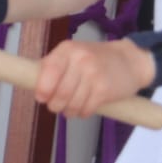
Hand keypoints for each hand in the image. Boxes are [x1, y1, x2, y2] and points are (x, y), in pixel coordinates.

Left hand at [34, 38, 154, 118]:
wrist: (129, 60)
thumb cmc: (96, 58)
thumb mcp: (73, 53)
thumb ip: (54, 65)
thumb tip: (32, 81)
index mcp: (67, 50)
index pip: (48, 70)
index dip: (42, 88)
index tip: (41, 98)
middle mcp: (80, 60)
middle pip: (59, 92)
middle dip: (55, 105)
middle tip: (56, 107)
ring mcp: (93, 75)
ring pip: (72, 104)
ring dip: (69, 111)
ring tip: (70, 109)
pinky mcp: (104, 90)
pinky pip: (86, 109)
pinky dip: (82, 113)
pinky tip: (84, 108)